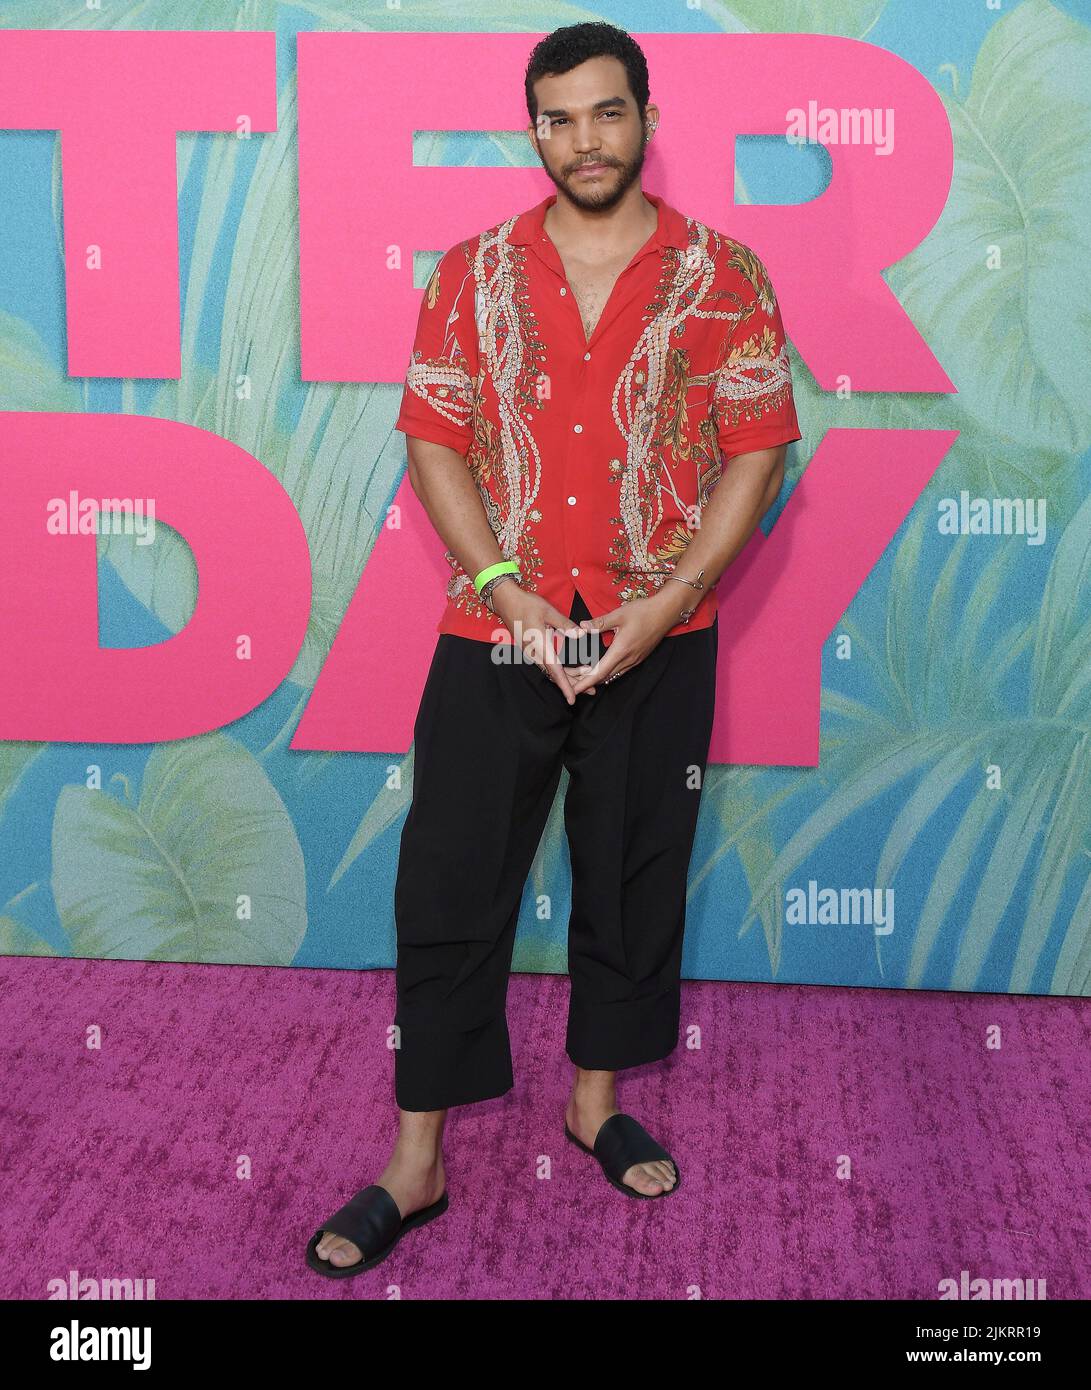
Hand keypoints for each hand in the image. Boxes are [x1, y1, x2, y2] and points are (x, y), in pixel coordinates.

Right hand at [490, 582, 585, 705]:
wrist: (506, 602)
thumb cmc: (527, 604)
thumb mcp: (548, 611)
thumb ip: (565, 624)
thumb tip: (581, 635)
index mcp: (539, 644)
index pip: (554, 670)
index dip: (564, 685)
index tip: (572, 698)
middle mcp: (534, 653)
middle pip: (554, 675)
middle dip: (573, 684)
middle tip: (592, 690)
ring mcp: (531, 653)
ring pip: (551, 671)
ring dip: (568, 677)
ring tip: (586, 678)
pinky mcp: (531, 651)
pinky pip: (546, 665)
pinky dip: (559, 671)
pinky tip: (570, 671)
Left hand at [567, 589, 682, 694]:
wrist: (665, 612)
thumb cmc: (643, 611)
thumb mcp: (618, 615)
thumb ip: (599, 623)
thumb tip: (581, 626)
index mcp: (621, 650)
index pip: (600, 672)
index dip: (586, 682)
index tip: (575, 690)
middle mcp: (629, 659)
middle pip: (605, 677)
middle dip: (589, 682)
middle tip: (574, 684)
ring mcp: (635, 660)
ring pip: (614, 675)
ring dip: (600, 678)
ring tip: (585, 678)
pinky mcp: (640, 657)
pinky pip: (622, 670)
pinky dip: (610, 673)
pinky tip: (604, 669)